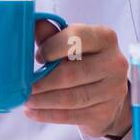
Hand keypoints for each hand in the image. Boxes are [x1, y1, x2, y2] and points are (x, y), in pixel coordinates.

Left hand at [23, 23, 129, 139]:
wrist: (107, 93)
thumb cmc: (84, 62)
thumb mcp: (71, 44)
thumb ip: (53, 35)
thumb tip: (34, 23)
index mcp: (105, 38)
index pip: (76, 38)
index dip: (52, 47)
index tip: (38, 56)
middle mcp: (114, 63)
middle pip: (71, 74)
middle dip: (43, 81)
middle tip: (24, 86)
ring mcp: (113, 90)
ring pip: (70, 98)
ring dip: (43, 101)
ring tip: (26, 100)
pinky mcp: (106, 112)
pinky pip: (71, 116)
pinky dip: (47, 114)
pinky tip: (32, 112)